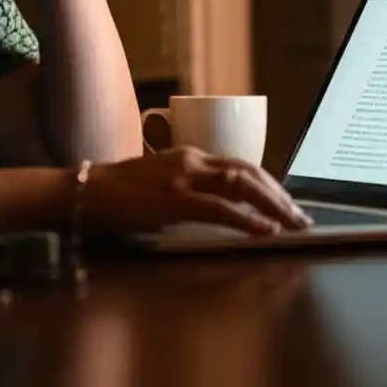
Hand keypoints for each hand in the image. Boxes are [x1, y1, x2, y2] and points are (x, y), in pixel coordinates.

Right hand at [82, 147, 312, 234]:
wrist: (85, 191)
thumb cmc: (118, 191)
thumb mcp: (160, 180)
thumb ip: (189, 187)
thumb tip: (218, 205)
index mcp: (190, 155)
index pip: (240, 165)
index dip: (269, 184)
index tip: (287, 203)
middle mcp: (191, 160)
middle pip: (248, 172)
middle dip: (279, 195)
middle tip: (300, 217)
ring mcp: (183, 178)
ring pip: (241, 185)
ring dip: (272, 206)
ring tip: (292, 224)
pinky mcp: (173, 199)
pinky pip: (220, 208)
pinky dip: (247, 219)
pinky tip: (265, 230)